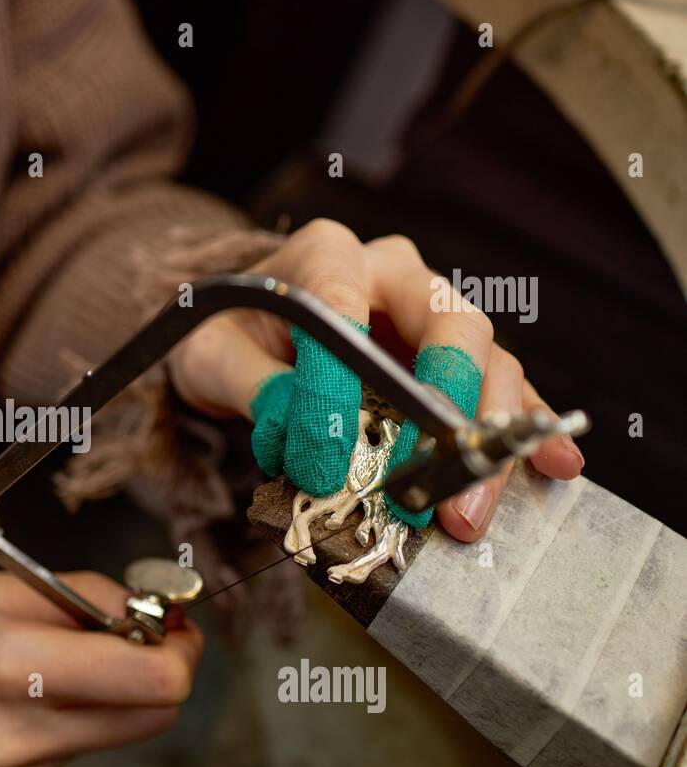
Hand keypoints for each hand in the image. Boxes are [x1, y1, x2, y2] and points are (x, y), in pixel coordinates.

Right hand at [0, 569, 202, 766]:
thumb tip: (141, 610)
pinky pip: (75, 749)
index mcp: (12, 667)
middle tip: (136, 630)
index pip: (153, 681)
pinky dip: (71, 713)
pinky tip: (24, 689)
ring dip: (112, 690)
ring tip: (59, 653)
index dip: (180, 649)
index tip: (170, 622)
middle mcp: (19, 734)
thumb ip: (78, 594)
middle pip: (152, 716)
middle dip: (158, 668)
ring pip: (116, 731)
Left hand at [166, 218, 584, 541]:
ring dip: (485, 441)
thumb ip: (253, 388)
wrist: (242, 328)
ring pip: (488, 362)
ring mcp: (431, 314)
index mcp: (326, 255)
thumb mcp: (211, 355)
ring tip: (465, 511)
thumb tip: (308, 439)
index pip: (341, 305)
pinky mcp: (449, 358)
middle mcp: (393, 274)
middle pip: (451, 327)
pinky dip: (523, 428)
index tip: (322, 457)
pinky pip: (501, 387)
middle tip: (431, 488)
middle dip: (449, 414)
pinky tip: (553, 465)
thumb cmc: (227, 333)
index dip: (336, 383)